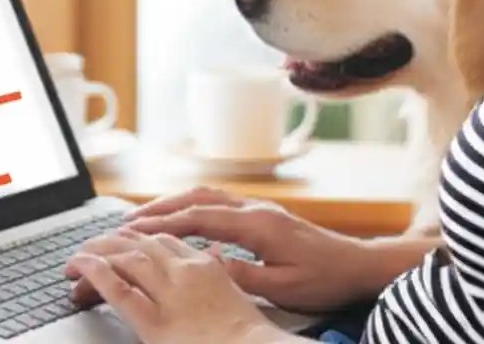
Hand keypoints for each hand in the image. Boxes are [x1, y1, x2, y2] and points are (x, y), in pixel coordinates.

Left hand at [64, 229, 282, 343]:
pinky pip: (118, 288)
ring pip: (124, 259)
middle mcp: (185, 273)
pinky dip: (94, 272)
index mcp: (206, 266)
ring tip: (74, 260)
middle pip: (139, 244)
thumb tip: (213, 252)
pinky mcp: (156, 322)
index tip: (119, 243)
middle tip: (88, 249)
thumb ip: (220, 271)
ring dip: (95, 254)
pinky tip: (79, 266)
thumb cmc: (251, 338)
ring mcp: (170, 294)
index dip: (135, 239)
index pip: (161, 241)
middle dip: (109, 243)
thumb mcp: (237, 295)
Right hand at [114, 186, 377, 311]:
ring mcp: (260, 209)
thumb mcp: (283, 286)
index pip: (199, 218)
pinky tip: (180, 219)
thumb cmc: (325, 279)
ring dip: (174, 205)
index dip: (162, 223)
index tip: (131, 230)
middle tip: (125, 222)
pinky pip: (219, 203)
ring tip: (144, 218)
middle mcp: (256, 209)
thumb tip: (203, 262)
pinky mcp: (263, 216)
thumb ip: (241, 274)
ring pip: (207, 197)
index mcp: (257, 224)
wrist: (358, 265)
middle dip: (159, 208)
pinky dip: (192, 207)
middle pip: (197, 199)